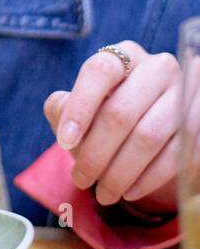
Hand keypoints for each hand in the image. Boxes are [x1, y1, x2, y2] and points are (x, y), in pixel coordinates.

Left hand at [43, 41, 180, 214]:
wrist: (154, 123)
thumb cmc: (109, 112)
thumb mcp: (83, 103)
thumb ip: (63, 107)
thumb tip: (63, 122)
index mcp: (125, 55)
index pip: (100, 71)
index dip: (79, 108)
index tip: (64, 142)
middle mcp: (159, 68)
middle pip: (122, 111)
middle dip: (96, 153)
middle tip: (81, 180)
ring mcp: (185, 94)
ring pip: (149, 137)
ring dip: (121, 172)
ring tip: (103, 193)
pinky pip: (175, 156)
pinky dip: (148, 179)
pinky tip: (129, 191)